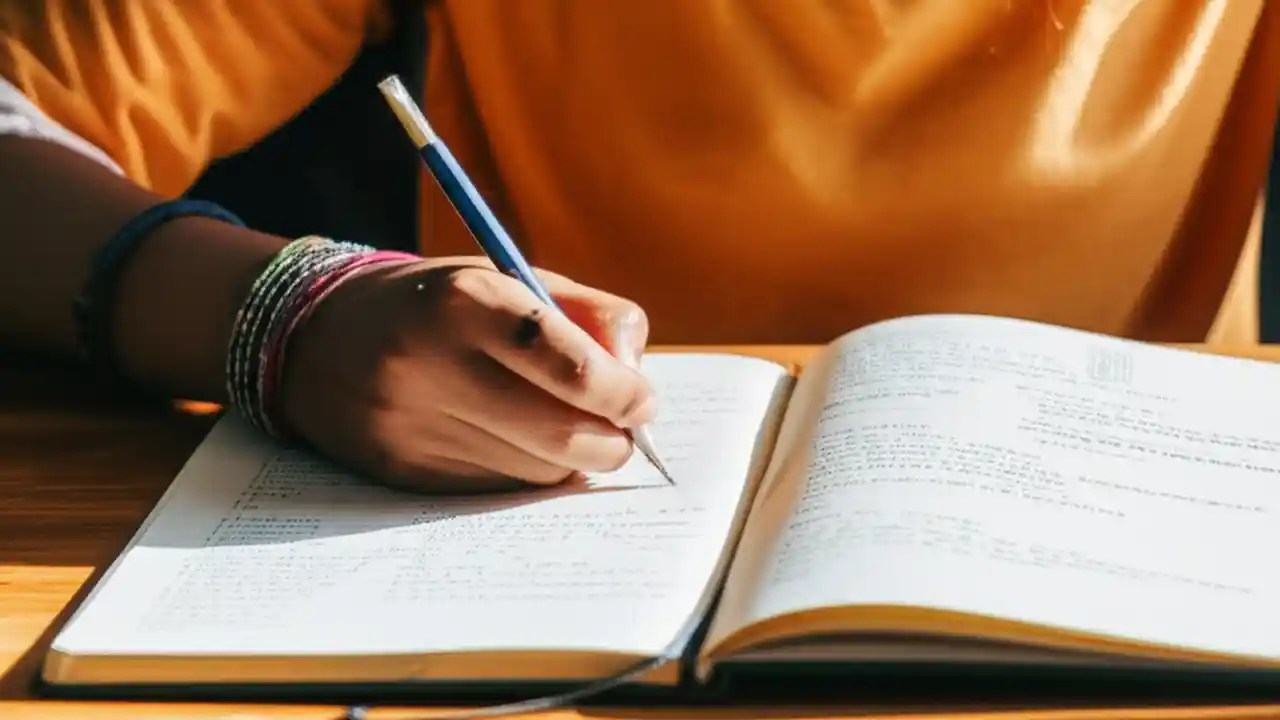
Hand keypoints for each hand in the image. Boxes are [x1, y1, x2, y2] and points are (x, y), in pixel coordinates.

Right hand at [277, 256, 655, 492]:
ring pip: (535, 472)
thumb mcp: (513, 279)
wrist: (317, 335)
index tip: (642, 401)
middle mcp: (431, 364)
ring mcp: (411, 426)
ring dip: (570, 460)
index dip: (624, 394)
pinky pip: (495, 489)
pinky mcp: (401, 472)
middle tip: (622, 429)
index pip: (572, 368)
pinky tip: (511, 441)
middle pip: (561, 436)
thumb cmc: (441, 302)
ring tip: (562, 426)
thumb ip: (591, 317)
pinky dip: (523, 471)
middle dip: (612, 441)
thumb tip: (638, 382)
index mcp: (466, 302)